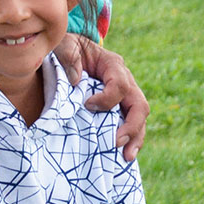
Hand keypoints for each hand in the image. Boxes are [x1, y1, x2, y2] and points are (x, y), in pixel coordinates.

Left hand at [55, 34, 148, 160]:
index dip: (106, 99)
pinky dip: (129, 140)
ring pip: (139, 118)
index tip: (87, 106)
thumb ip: (69, 57)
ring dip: (136, 139)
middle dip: (131, 126)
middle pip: (139, 105)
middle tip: (116, 143)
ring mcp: (124, 95)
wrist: (68, 52)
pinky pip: (130, 124)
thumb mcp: (64, 45)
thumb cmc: (66, 47)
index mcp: (113, 65)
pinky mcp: (118, 107)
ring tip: (127, 157)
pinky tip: (122, 156)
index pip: (120, 85)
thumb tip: (76, 80)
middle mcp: (124, 80)